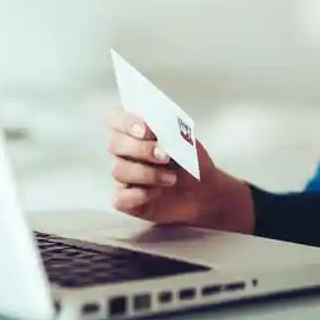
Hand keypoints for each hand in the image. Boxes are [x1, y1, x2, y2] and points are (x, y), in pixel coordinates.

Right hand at [105, 106, 252, 232]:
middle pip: (114, 144)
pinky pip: (120, 198)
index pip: (115, 118)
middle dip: (141, 149)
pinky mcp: (127, 201)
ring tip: (171, 179)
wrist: (205, 191)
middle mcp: (125, 152)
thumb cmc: (191, 161)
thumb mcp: (186, 140)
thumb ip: (168, 130)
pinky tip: (157, 193)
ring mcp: (124, 177)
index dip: (125, 122)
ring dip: (147, 174)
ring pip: (118, 171)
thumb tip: (157, 126)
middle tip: (165, 156)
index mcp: (135, 131)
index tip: (146, 130)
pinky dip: (139, 195)